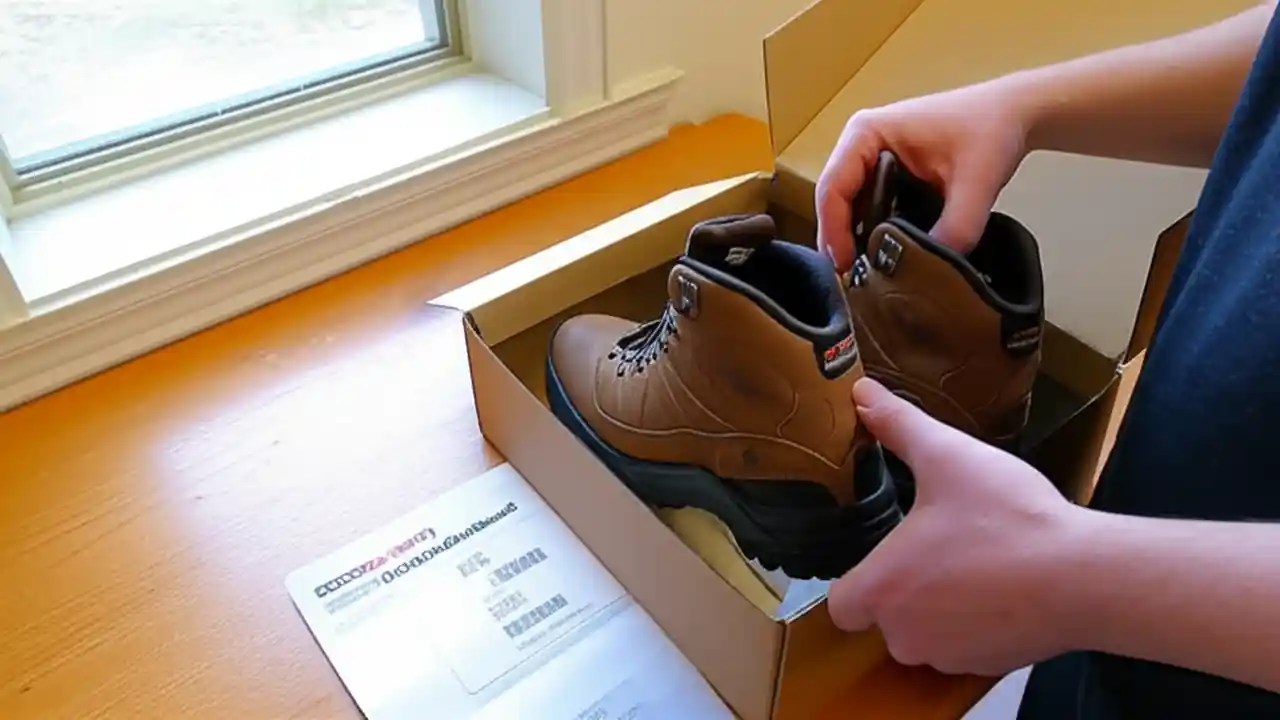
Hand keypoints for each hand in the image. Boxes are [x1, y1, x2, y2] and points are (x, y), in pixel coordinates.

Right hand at [816, 81, 1030, 269]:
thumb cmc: (991, 131)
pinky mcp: (887, 176)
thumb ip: (957, 227)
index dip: (834, 232)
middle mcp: (859, 146)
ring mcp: (871, 161)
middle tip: (853, 282)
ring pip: (849, 209)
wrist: (1015, 114)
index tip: (847, 268)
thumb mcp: (977, 180)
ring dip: (856, 241)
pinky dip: (873, 235)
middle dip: (840, 242)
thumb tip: (932, 273)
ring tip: (867, 276)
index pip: (833, 188)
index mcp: (866, 133)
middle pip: (834, 202)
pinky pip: (869, 209)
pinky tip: (885, 259)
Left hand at [828, 379, 1085, 675]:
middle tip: (937, 546)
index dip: (858, 579)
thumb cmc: (1008, 518)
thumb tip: (861, 393)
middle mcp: (904, 633)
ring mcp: (947, 656)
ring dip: (940, 605)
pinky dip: (975, 623)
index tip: (884, 553)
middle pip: (884, 616)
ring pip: (924, 633)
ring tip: (972, 561)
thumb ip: (898, 425)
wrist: (1083, 576)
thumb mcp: (948, 456)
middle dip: (904, 586)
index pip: (841, 604)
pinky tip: (1000, 587)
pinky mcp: (986, 666)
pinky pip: (963, 647)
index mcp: (882, 588)